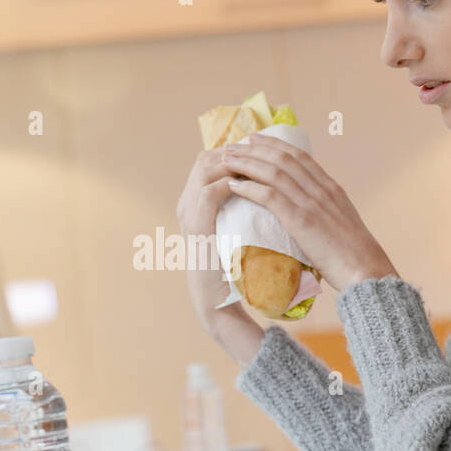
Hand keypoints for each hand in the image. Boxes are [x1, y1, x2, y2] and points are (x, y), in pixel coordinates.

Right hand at [175, 144, 261, 337]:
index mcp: (193, 201)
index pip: (208, 159)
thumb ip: (240, 208)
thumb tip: (265, 186)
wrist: (218, 299)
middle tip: (262, 156)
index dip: (234, 151)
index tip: (261, 152)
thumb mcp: (235, 228)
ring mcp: (188, 213)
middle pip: (205, 158)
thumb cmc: (232, 266)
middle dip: (235, 153)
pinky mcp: (196, 226)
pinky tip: (252, 185)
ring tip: (260, 167)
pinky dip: (231, 184)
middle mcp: (186, 203)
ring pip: (206, 169)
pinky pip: (210, 192)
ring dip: (234, 164)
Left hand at [221, 133, 397, 291]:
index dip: (274, 145)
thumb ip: (326, 214)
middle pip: (283, 158)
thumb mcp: (342, 225)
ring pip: (274, 172)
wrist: (366, 271)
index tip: (255, 140)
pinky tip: (233, 185)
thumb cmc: (353, 257)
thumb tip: (310, 215)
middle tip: (232, 145)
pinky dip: (249, 188)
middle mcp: (322, 189)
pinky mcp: (302, 220)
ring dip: (246, 163)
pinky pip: (270, 196)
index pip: (299, 156)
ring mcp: (312, 203)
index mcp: (332, 188)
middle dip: (254, 148)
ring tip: (226, 160)